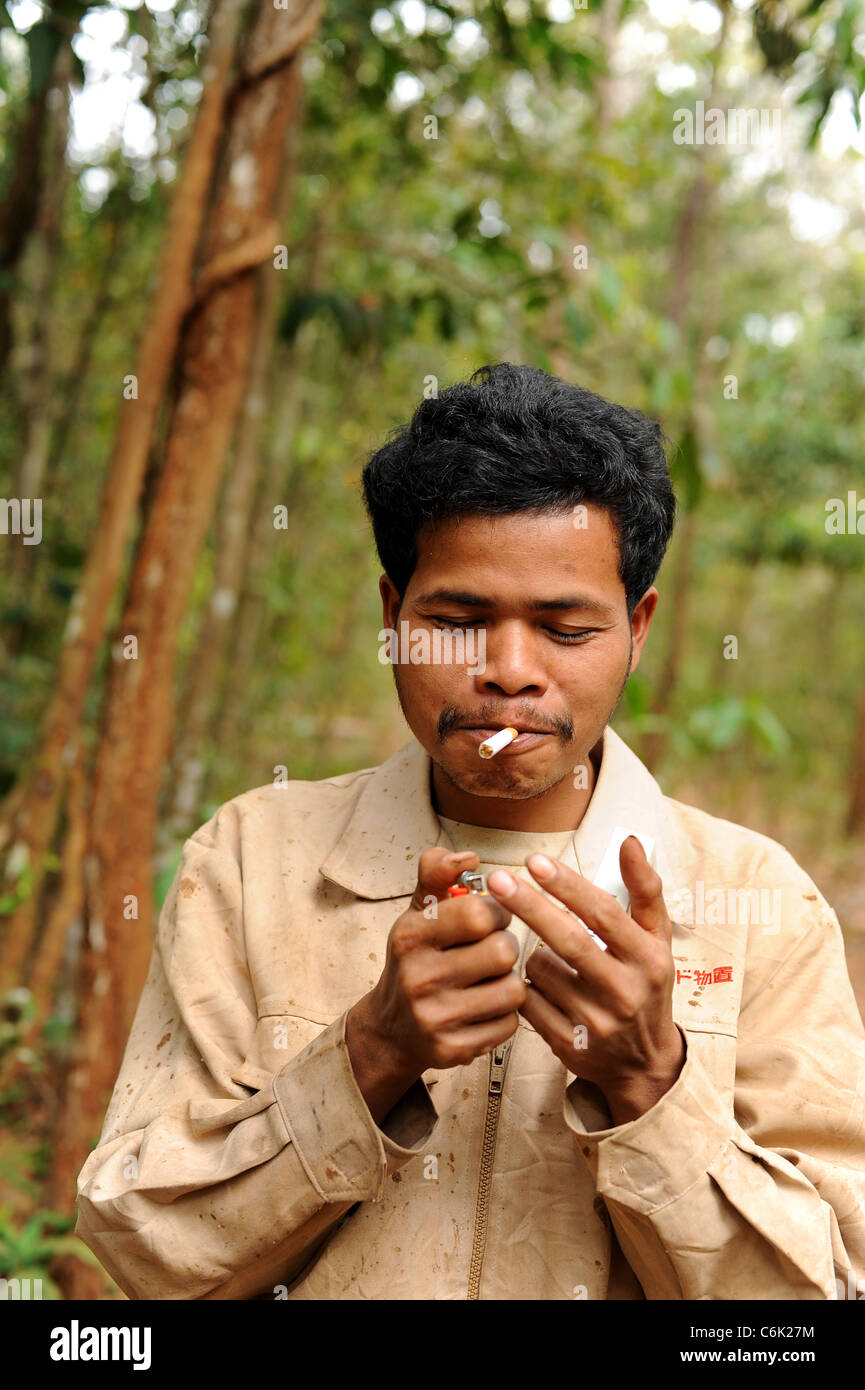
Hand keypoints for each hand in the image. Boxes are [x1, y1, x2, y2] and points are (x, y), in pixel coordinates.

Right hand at [346, 848, 525, 1123]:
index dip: (497, 912)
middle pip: (503, 951)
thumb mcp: (417, 912)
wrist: (391, 1029)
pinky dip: (505, 1014)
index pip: (480, 912)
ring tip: (491, 978)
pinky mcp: (452, 1050)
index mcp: (410, 935)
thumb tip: (468, 856)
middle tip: (494, 950)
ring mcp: (434, 1018)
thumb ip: (437, 872)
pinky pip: (509, 1024)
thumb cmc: (416, 958)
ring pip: (512, 990)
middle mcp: (418, 977)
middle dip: (506, 946)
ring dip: (509, 981)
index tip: (490, 918)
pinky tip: (486, 1007)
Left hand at [486, 838, 683, 1125]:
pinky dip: (525, 983)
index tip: (535, 861)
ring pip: (540, 969)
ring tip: (546, 952)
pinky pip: (528, 1000)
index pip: (603, 915)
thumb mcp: (656, 938)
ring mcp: (596, 1023)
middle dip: (529, 906)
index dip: (567, 885)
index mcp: (649, 959)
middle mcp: (626, 992)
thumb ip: (644, 888)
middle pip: (567, 940)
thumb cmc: (646, 985)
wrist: (644, 1063)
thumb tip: (631, 841)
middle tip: (498, 880)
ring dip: (531, 951)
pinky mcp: (568, 1044)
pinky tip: (540, 983)